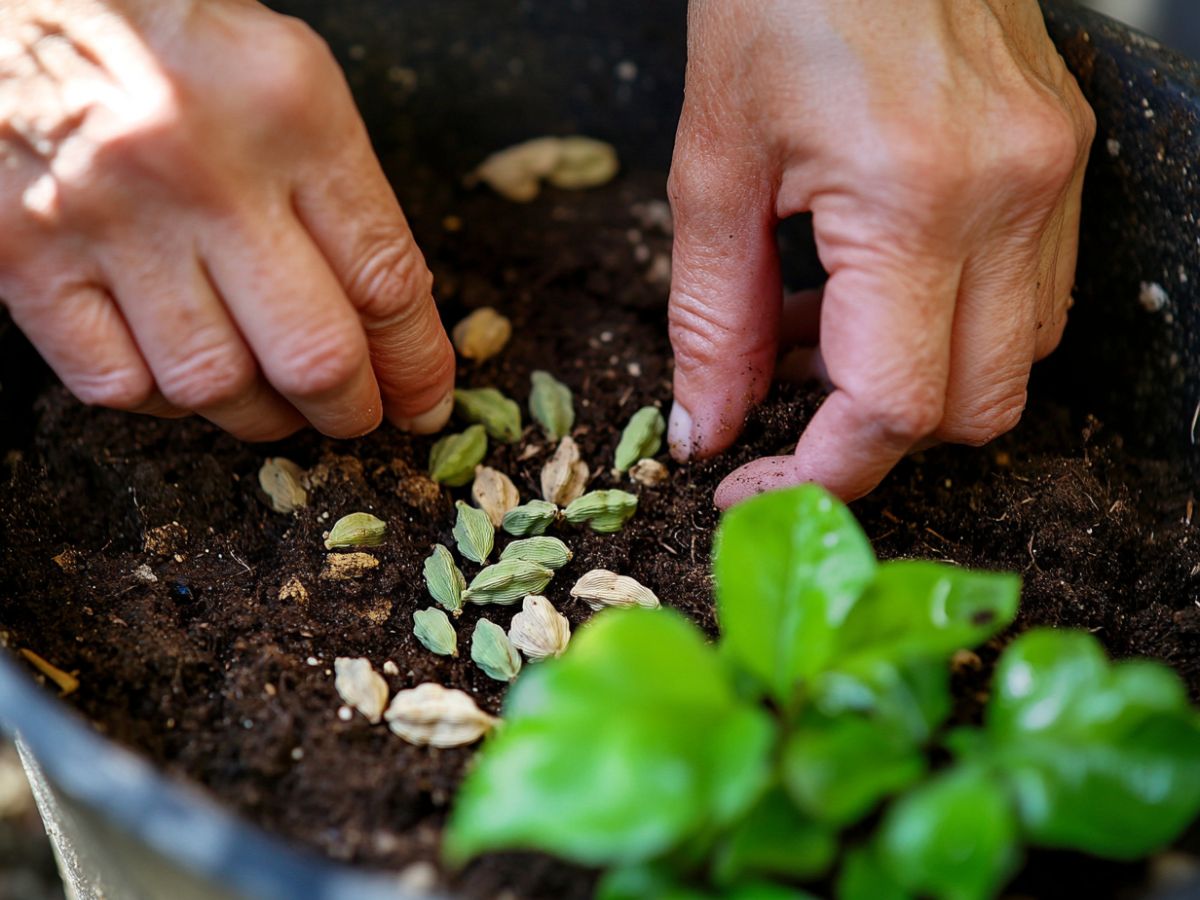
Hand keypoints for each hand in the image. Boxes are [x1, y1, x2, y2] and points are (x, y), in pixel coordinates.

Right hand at [0, 0, 454, 439]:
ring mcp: (107, 218)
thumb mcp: (288, 79)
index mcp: (292, 114)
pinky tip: (179, 375)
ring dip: (260, 415)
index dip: (417, 366)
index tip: (424, 400)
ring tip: (271, 400)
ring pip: (216, 387)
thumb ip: (342, 196)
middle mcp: (204, 171)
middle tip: (355, 416)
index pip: (387, 282)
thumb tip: (390, 320)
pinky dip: (164, 402)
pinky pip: (117, 385)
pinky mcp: (24, 255)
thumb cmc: (168, 31)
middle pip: (315, 357)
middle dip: (352, 411)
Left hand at [666, 0, 1094, 504]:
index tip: (756, 483)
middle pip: (972, 411)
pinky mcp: (1061, 158)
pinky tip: (868, 284)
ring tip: (812, 327)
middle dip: (869, 434)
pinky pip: (1028, 296)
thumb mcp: (713, 164)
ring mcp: (1052, 174)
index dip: (820, 472)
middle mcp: (1012, 193)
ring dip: (911, 380)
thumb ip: (710, 318)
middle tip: (779, 401)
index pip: (892, 407)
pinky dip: (948, 324)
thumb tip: (712, 426)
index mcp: (917, 195)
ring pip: (1012, 363)